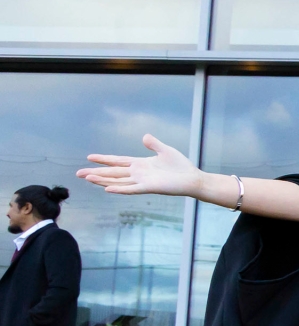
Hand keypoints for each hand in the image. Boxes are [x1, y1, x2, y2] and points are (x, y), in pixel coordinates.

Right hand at [78, 134, 203, 197]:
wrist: (192, 178)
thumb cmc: (181, 166)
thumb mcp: (165, 151)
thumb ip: (154, 144)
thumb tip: (144, 136)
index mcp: (140, 164)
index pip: (118, 161)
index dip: (104, 160)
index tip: (89, 157)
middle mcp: (138, 173)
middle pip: (113, 173)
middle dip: (96, 172)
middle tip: (78, 173)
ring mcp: (142, 181)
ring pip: (118, 181)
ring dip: (102, 180)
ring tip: (87, 178)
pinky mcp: (149, 187)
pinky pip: (131, 189)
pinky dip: (119, 189)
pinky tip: (107, 188)